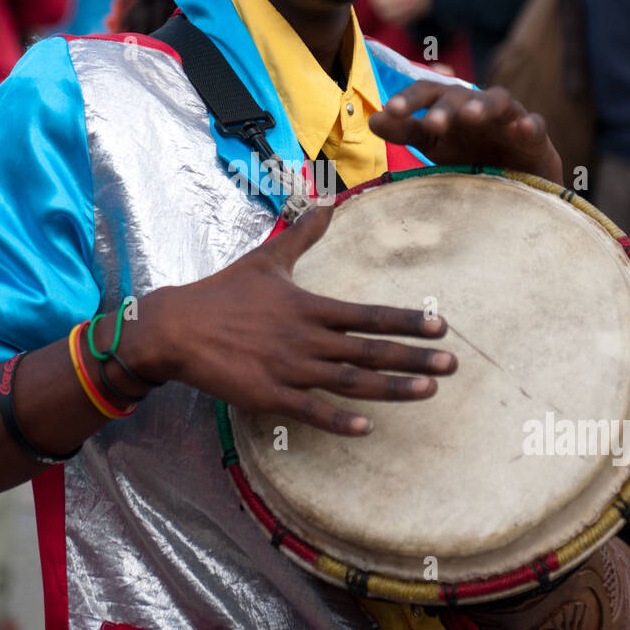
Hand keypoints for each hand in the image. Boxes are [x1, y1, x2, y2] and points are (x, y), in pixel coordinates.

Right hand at [126, 206, 456, 435]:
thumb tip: (327, 201)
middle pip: (369, 351)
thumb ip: (303, 234)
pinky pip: (310, 410)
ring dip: (391, 389)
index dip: (408, 321)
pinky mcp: (268, 395)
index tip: (442, 326)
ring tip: (427, 392)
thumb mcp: (267, 258)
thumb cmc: (224, 293)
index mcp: (309, 307)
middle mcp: (306, 338)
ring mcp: (289, 369)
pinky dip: (339, 420)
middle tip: (453, 365)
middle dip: (414, 358)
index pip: (369, 315)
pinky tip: (368, 428)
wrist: (177, 327)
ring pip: (350, 382)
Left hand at [370, 82, 563, 184]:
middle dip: (445, 107)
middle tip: (432, 124)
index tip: (391, 111)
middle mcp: (478, 105)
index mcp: (450, 105)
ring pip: (498, 101)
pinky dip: (530, 125)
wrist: (515, 176)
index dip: (409, 99)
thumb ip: (406, 130)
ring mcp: (508, 117)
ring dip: (484, 106)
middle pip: (461, 95)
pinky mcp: (534, 135)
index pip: (427, 92)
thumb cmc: (469, 153)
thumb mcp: (433, 143)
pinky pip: (535, 125)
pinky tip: (523, 129)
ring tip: (471, 116)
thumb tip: (372, 120)